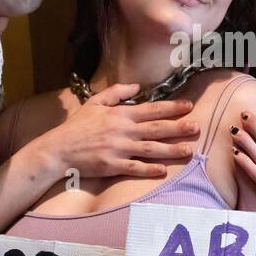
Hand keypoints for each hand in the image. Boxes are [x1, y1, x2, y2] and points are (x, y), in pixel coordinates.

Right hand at [36, 83, 199, 179]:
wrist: (58, 150)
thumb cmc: (76, 127)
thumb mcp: (94, 103)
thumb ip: (116, 92)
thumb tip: (137, 86)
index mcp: (120, 114)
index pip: (152, 109)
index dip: (172, 108)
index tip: (189, 106)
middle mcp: (122, 131)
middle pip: (156, 129)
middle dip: (179, 128)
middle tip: (198, 127)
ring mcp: (118, 149)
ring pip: (150, 149)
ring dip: (171, 149)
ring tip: (189, 149)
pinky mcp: (112, 165)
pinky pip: (135, 167)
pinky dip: (149, 169)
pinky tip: (164, 170)